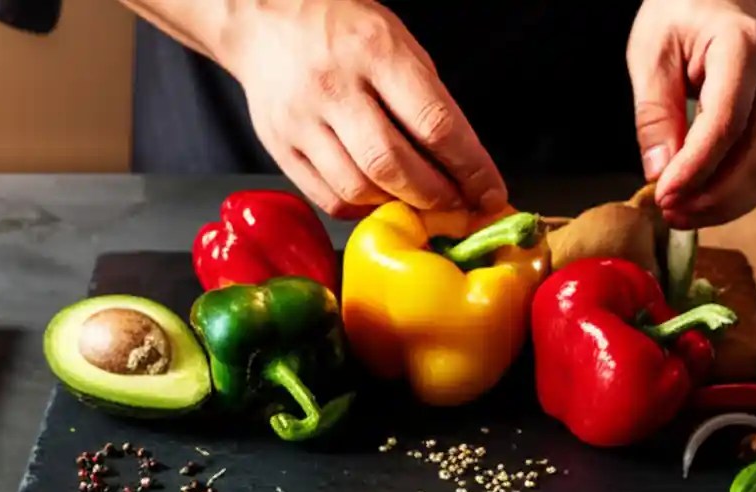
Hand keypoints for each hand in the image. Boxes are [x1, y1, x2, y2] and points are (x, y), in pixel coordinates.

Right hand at [207, 0, 505, 219]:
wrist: (266, 19)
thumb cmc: (343, 31)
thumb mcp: (396, 42)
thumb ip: (427, 99)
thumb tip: (463, 163)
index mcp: (375, 52)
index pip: (435, 124)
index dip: (470, 167)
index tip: (490, 191)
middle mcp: (335, 87)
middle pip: (393, 165)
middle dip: (437, 197)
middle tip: (459, 205)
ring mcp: (302, 120)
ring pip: (359, 188)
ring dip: (400, 205)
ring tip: (421, 203)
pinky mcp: (279, 146)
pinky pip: (329, 197)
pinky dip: (363, 209)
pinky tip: (380, 199)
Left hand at [627, 0, 755, 228]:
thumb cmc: (681, 13)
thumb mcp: (651, 54)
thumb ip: (654, 112)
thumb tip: (659, 171)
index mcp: (743, 48)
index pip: (727, 122)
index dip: (696, 167)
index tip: (664, 192)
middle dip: (713, 197)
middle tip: (670, 212)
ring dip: (726, 205)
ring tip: (682, 215)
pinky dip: (737, 196)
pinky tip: (703, 203)